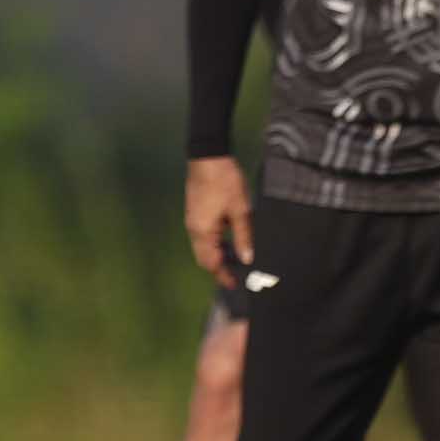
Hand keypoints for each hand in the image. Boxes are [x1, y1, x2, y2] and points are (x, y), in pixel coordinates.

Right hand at [186, 155, 254, 287]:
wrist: (208, 156)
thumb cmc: (224, 182)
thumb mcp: (240, 209)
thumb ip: (243, 236)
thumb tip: (247, 258)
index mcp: (203, 232)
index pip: (210, 262)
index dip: (222, 275)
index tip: (235, 284)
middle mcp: (194, 229)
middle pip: (204, 257)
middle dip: (219, 267)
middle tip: (237, 274)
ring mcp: (193, 220)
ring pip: (203, 246)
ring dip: (217, 254)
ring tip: (237, 258)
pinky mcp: (195, 212)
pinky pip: (203, 235)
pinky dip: (215, 243)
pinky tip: (229, 238)